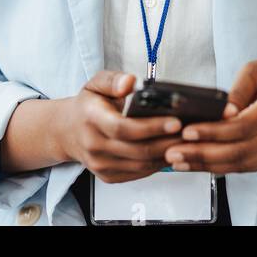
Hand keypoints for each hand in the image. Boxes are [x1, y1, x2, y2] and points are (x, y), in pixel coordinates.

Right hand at [57, 70, 183, 182]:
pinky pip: (137, 173)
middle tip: (190, 133)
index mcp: (91, 119)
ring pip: (140, 165)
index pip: (123, 128)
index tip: (176, 122)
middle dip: (167, 143)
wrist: (66, 132)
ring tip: (186, 143)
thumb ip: (114, 80)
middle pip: (137, 150)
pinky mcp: (108, 176)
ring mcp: (100, 164)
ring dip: (166, 155)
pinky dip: (157, 165)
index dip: (152, 127)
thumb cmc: (87, 105)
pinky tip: (170, 152)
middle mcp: (94, 145)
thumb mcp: (96, 84)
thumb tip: (131, 81)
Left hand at [162, 57, 256, 174]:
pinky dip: (223, 168)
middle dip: (203, 155)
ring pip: (244, 164)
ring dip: (208, 166)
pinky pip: (250, 167)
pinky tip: (200, 163)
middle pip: (242, 150)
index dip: (215, 132)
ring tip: (178, 161)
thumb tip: (221, 111)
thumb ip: (240, 87)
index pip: (245, 125)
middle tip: (172, 153)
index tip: (187, 131)